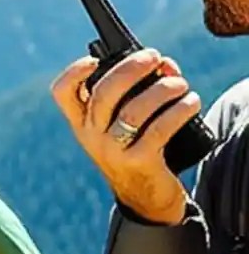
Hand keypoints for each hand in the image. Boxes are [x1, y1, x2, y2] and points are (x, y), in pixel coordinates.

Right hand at [50, 50, 199, 224]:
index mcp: (82, 122)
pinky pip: (159, 130)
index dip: (74, 72)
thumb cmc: (138, 148)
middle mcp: (92, 136)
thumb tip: (165, 66)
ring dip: (162, 90)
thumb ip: (139, 89)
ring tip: (180, 84)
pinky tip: (191, 103)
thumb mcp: (125, 123)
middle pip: (103, 93)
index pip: (62, 93)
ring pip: (133, 111)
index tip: (95, 60)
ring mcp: (113, 151)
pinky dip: (178, 111)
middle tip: (154, 56)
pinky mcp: (139, 162)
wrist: (146, 197)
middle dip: (131, 68)